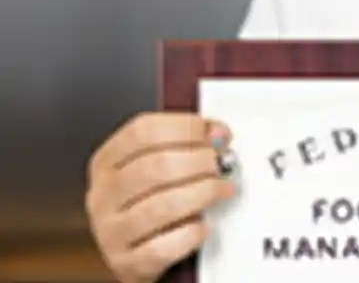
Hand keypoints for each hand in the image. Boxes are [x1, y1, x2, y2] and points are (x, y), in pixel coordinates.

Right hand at [85, 113, 236, 282]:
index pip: (142, 132)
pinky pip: (162, 247)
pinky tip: (204, 225)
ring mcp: (110, 231)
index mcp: (107, 162)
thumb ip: (190, 142)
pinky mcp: (126, 263)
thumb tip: (218, 133)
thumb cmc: (152, 201)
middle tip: (222, 165)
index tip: (213, 135)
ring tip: (222, 190)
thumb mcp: (162, 165)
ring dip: (203, 194)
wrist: (137, 253)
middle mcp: (103, 195)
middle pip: (155, 167)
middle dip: (200, 162)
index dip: (184, 128)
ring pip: (161, 206)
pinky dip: (191, 234)